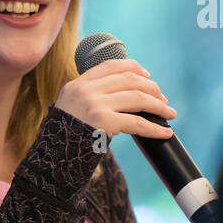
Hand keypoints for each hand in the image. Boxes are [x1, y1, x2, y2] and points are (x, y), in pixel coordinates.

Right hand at [53, 58, 176, 139]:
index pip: (111, 65)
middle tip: (163, 100)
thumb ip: (91, 95)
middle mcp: (86, 90)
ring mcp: (94, 105)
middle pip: (129, 79)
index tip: (147, 76)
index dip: (133, 68)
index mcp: (78, 83)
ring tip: (170, 113)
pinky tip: (165, 133)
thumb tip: (128, 92)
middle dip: (151, 88)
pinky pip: (137, 123)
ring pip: (137, 97)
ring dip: (158, 106)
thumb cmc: (65, 137)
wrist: (53, 158)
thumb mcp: (72, 108)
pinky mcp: (103, 123)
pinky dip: (155, 128)